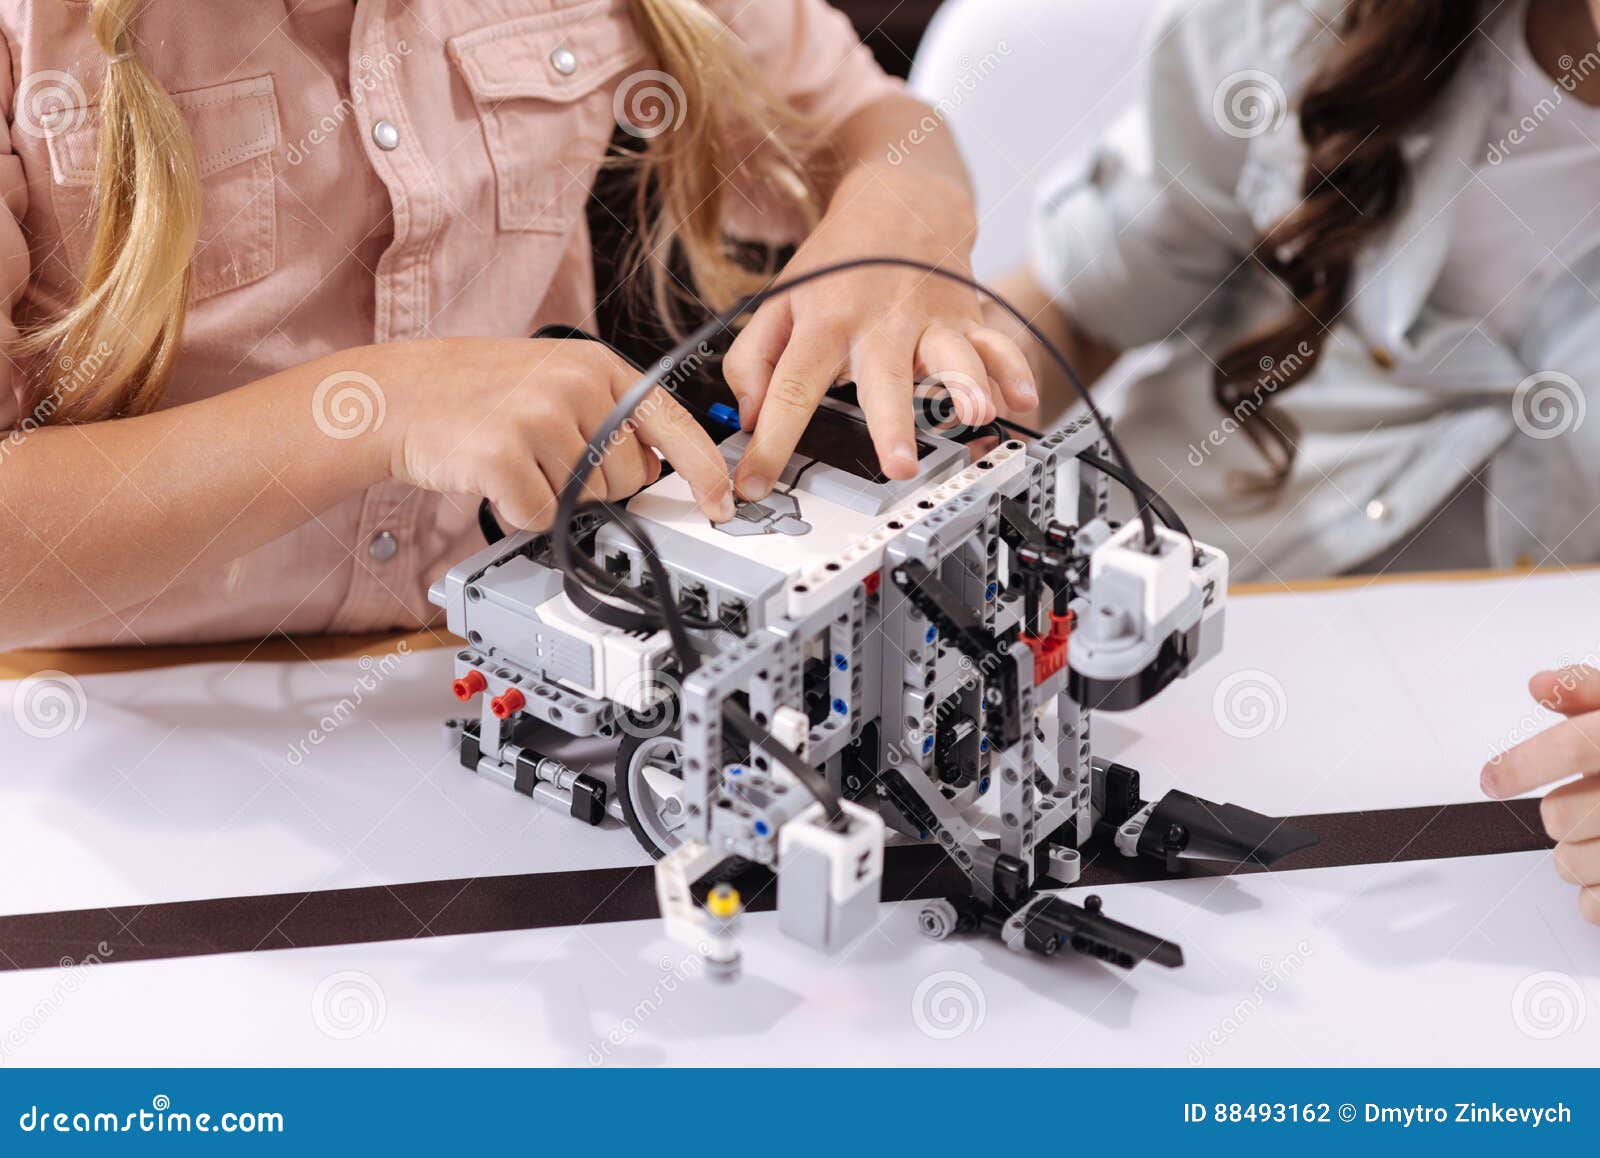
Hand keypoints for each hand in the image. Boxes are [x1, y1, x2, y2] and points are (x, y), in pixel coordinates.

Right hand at [380, 338, 734, 529]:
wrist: (398, 394)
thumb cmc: (476, 392)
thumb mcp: (554, 380)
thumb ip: (609, 414)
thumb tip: (656, 466)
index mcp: (598, 366)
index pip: (674, 422)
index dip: (705, 470)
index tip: (724, 502)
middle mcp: (576, 385)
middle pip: (631, 478)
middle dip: (598, 487)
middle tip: (549, 459)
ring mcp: (541, 418)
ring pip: (586, 501)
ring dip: (553, 498)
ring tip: (517, 460)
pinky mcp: (505, 455)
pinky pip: (541, 516)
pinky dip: (519, 513)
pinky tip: (495, 478)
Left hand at [723, 164, 1037, 499]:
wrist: (899, 199)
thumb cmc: (839, 262)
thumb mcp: (779, 299)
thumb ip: (753, 359)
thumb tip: (748, 416)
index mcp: (825, 322)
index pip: (791, 389)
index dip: (771, 441)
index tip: (756, 483)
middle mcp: (880, 324)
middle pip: (884, 377)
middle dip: (893, 421)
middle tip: (898, 464)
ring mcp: (929, 320)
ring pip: (953, 356)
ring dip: (968, 386)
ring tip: (977, 413)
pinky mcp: (966, 318)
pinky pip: (996, 344)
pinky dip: (1013, 370)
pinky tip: (1020, 399)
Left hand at [1481, 664, 1599, 923]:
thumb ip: (1592, 690)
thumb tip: (1541, 685)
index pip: (1577, 745)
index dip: (1523, 762)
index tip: (1492, 779)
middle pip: (1562, 815)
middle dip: (1559, 813)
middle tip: (1583, 805)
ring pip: (1571, 863)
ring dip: (1573, 853)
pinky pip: (1596, 903)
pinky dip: (1593, 893)